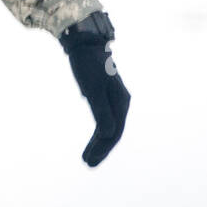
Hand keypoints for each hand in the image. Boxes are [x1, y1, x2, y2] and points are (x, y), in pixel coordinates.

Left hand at [60, 13, 129, 166]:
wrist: (84, 42)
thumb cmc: (88, 64)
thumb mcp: (93, 88)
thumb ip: (101, 111)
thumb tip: (110, 135)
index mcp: (121, 101)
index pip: (114, 132)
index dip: (103, 148)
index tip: (89, 161)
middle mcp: (121, 102)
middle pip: (113, 132)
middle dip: (101, 149)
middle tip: (88, 164)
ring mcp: (113, 99)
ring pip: (108, 126)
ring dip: (99, 142)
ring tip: (87, 158)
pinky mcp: (104, 95)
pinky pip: (103, 118)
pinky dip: (97, 130)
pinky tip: (92, 139)